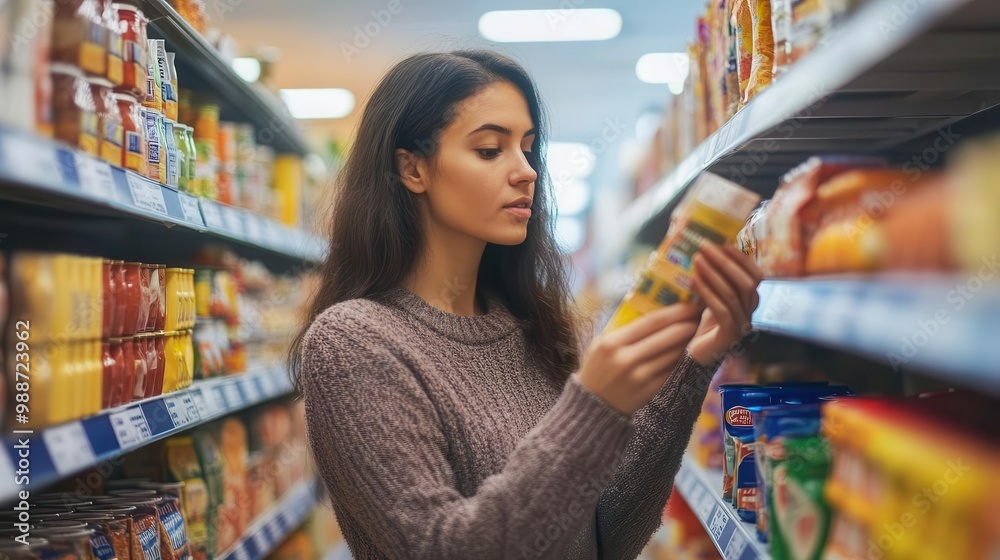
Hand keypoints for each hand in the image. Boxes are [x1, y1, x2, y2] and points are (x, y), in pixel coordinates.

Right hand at [578, 302, 703, 416]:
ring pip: (674, 353)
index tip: (690, 303)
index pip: (652, 321)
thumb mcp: (601, 343)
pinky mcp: (649, 390)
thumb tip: (656, 308)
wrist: (593, 406)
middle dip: (689, 323)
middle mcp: (626, 359)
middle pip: (667, 336)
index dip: (676, 311)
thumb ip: (624, 327)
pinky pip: (672, 370)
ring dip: (689, 340)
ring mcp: (639, 376)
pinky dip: (683, 358)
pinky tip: (688, 350)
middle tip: (700, 315)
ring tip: (697, 331)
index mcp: (612, 342)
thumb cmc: (598, 368)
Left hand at [688, 242, 762, 366]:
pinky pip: (720, 310)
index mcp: (751, 301)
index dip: (742, 259)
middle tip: (704, 247)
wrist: (697, 355)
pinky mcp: (729, 336)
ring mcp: (742, 325)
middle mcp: (751, 312)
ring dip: (712, 274)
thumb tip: (710, 251)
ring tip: (695, 260)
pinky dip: (706, 293)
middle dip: (724, 261)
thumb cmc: (704, 323)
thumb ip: (717, 279)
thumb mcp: (713, 297)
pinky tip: (692, 280)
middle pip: (745, 282)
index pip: (756, 275)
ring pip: (732, 294)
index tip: (723, 243)